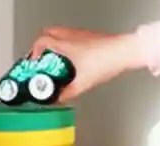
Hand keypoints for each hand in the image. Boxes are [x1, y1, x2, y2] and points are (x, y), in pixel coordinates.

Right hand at [29, 27, 144, 101]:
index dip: (34, 51)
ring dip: (56, 45)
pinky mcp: (92, 37)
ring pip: (62, 34)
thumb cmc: (107, 61)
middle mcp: (73, 36)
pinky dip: (69, 46)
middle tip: (43, 58)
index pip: (42, 41)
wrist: (126, 52)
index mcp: (66, 45)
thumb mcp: (83, 83)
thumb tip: (59, 99)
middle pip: (50, 33)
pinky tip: (74, 59)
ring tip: (57, 60)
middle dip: (43, 45)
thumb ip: (67, 93)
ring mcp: (83, 35)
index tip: (35, 61)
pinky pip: (74, 38)